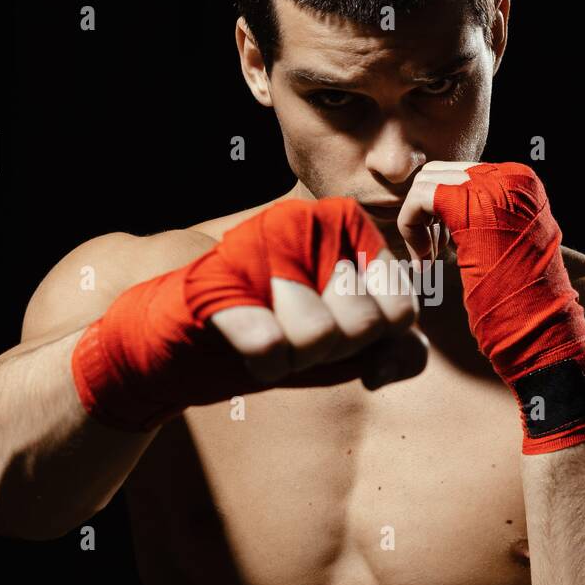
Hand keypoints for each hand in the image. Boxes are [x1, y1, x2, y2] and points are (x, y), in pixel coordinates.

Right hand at [73, 198, 427, 431]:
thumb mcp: (348, 343)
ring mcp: (258, 242)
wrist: (183, 342)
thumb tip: (385, 364)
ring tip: (269, 336)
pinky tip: (246, 348)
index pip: (401, 309)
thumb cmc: (275, 333)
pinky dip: (262, 363)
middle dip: (332, 351)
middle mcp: (306, 219)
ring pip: (320, 334)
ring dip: (294, 359)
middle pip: (365, 323)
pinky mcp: (216, 280)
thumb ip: (398, 348)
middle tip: (294, 333)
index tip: (338, 330)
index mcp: (346, 225)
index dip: (372, 342)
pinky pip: (269, 344)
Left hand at [397, 161, 584, 453]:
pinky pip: (419, 199)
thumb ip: (482, 217)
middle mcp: (514, 176)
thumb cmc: (523, 301)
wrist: (546, 330)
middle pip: (440, 171)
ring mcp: (495, 187)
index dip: (441, 209)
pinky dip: (411, 229)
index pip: (460, 173)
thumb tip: (441, 206)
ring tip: (430, 259)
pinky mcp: (472, 206)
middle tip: (432, 252)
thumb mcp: (503, 246)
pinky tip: (426, 261)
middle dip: (426, 211)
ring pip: (426, 181)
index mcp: (524, 182)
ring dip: (417, 222)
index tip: (443, 247)